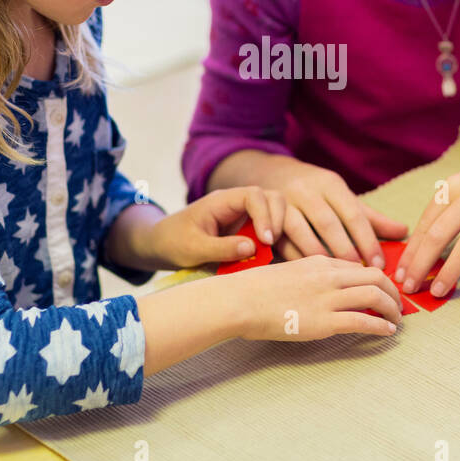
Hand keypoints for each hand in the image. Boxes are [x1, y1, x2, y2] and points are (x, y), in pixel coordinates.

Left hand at [145, 186, 285, 269]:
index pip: (254, 195)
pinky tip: (293, 264)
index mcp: (224, 201)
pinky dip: (285, 248)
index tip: (266, 239)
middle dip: (284, 221)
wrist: (162, 245)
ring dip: (290, 235)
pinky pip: (276, 236)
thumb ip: (221, 247)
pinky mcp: (252, 235)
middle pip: (275, 200)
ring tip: (297, 257)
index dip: (265, 215)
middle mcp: (240, 206)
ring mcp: (248, 219)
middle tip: (279, 246)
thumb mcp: (193, 247)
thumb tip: (252, 248)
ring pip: (281, 217)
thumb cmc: (173, 241)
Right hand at [225, 256, 403, 339]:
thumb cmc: (254, 290)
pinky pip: (363, 320)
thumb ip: (309, 277)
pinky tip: (387, 332)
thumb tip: (323, 290)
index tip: (384, 291)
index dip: (377, 279)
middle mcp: (329, 275)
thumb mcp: (286, 273)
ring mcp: (328, 297)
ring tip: (397, 320)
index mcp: (319, 261)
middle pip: (376, 275)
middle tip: (399, 305)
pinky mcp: (324, 321)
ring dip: (393, 309)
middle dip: (394, 291)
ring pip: (375, 295)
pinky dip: (381, 326)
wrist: (239, 300)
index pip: (359, 266)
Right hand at [259, 157, 406, 266]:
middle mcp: (306, 191)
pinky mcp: (267, 220)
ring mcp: (284, 204)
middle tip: (360, 276)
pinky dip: (296, 258)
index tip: (380, 265)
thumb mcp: (342, 198)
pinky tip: (311, 276)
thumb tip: (403, 231)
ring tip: (336, 280)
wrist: (273, 174)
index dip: (367, 240)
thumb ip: (370, 217)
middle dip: (345, 251)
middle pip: (328, 223)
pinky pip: (281, 242)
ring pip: (300, 231)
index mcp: (330, 184)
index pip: (353, 214)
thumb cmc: (318, 194)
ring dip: (319, 255)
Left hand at [397, 148, 459, 298]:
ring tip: (438, 292)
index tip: (400, 275)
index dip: (411, 252)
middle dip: (421, 265)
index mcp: (454, 186)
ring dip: (449, 272)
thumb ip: (445, 211)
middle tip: (410, 288)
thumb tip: (418, 252)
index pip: (425, 224)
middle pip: (439, 235)